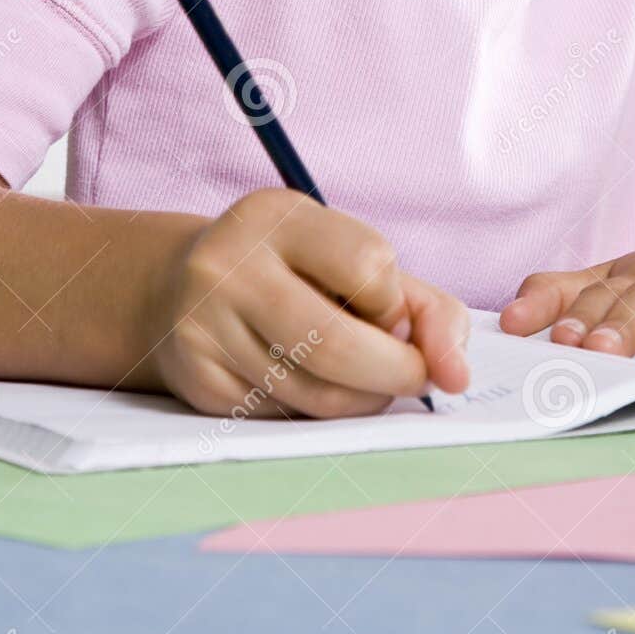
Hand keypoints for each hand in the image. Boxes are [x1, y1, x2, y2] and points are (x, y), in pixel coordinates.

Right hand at [152, 188, 470, 417]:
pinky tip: (312, 385)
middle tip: (417, 378)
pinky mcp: (196, 378)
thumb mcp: (353, 259)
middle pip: (339, 344)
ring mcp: (204, 324)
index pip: (370, 265)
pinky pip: (284, 417)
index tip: (390, 310)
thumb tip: (457, 374)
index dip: (395, 302)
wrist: (177, 287)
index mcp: (276, 216)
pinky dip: (318, 414)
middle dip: (398, 372)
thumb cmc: (293, 273)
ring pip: (316, 394)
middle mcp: (229, 264)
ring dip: (363, 399)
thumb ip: (424, 307)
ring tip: (365, 380)